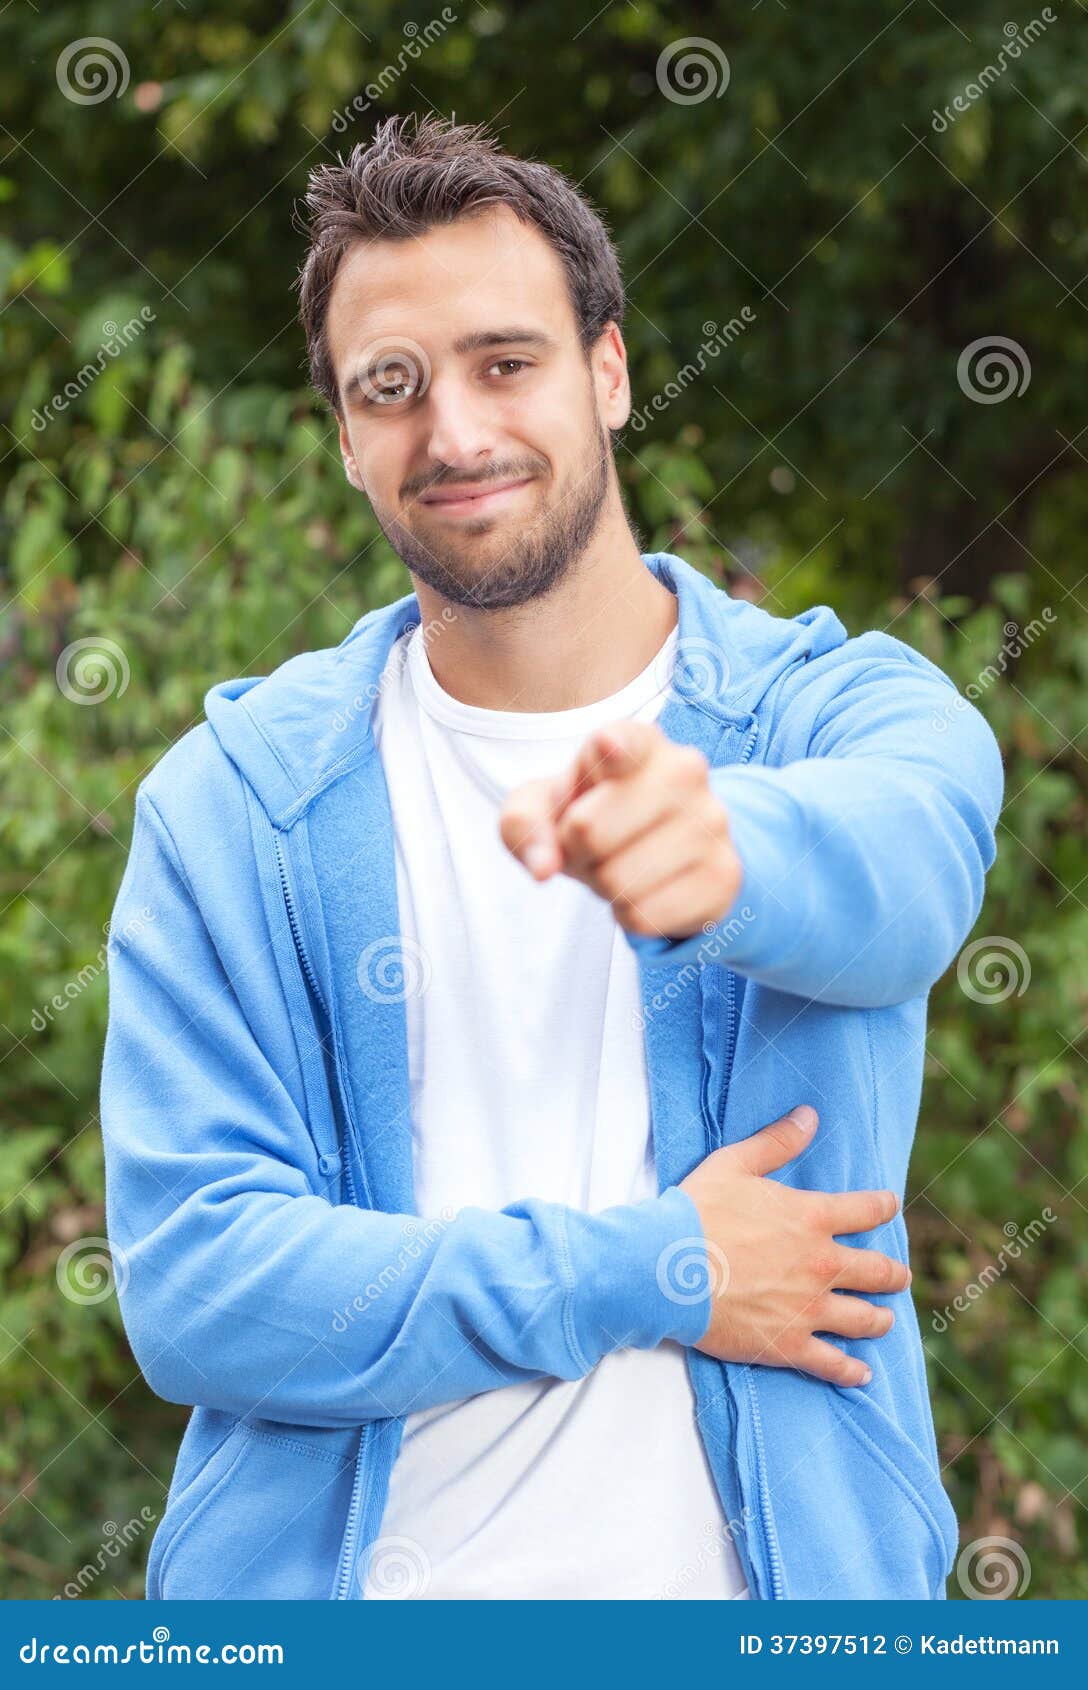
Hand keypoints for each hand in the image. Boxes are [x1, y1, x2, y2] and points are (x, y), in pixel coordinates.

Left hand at [499, 719, 741, 939]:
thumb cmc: (591, 816)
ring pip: (617, 881)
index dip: (607, 750)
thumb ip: (523, 824)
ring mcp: (713, 822)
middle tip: (594, 845)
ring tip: (621, 864)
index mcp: (638, 741)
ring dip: (604, 887)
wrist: (660, 850)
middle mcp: (685, 770)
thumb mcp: (542, 808)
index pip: (619, 740)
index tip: (607, 749)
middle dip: (576, 850)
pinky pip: (645, 916)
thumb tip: (543, 868)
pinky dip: (631, 916)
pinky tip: (648, 890)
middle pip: (588, 829)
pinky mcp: (726, 874)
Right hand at [678, 1105, 908, 1386]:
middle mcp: (821, 1264)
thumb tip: (809, 1115)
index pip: (864, 1210)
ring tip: (884, 1320)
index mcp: (811, 1218)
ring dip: (879, 1319)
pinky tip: (861, 1375)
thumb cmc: (696, 1212)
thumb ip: (776, 1142)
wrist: (666, 1268)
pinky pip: (831, 1364)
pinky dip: (851, 1371)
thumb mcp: (734, 1164)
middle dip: (892, 1274)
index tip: (889, 1207)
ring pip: (863, 1319)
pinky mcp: (790, 1344)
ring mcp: (809, 1308)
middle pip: (875, 1271)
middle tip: (898, 1276)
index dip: (882, 1207)